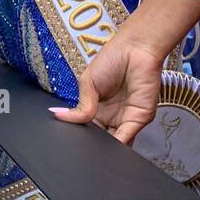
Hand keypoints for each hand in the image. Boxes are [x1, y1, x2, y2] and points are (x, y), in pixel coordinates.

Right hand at [50, 34, 164, 143]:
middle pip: (101, 140)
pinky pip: (127, 137)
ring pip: (114, 143)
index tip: (68, 141)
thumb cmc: (112, 59)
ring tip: (91, 150)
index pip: (88, 130)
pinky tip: (106, 146)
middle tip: (79, 149)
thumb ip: (80, 106)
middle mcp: (112, 116)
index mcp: (97, 108)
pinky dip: (117, 145)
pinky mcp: (140, 119)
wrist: (135, 49)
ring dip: (104, 148)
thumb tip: (60, 116)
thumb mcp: (88, 83)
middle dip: (92, 146)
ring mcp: (126, 119)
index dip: (79, 136)